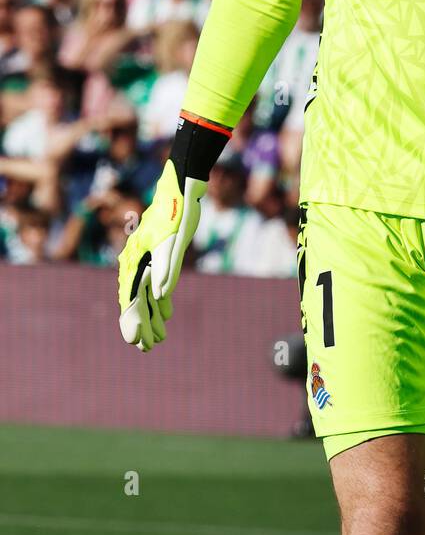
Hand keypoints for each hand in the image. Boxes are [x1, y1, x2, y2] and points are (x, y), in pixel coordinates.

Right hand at [117, 159, 206, 350]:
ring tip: (159, 337)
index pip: (132, 298)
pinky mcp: (155, 252)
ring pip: (144, 291)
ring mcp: (144, 256)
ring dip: (151, 314)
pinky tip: (166, 310)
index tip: (140, 343)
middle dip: (142, 324)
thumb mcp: (175, 241)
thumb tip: (162, 296)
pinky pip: (153, 280)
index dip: (135, 322)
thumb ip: (168, 268)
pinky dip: (159, 297)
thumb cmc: (178, 211)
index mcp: (136, 259)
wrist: (181, 186)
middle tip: (148, 348)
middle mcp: (135, 260)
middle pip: (135, 298)